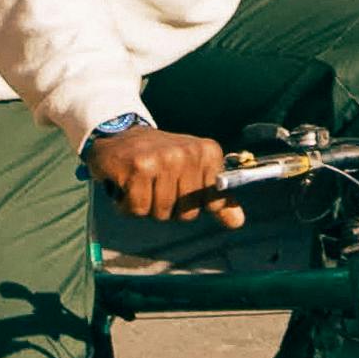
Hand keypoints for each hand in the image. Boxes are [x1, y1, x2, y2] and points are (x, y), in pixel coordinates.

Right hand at [88, 121, 240, 225]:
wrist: (121, 135)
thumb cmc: (160, 158)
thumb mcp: (194, 172)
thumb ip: (215, 198)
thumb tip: (237, 222)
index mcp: (209, 153)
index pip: (211, 204)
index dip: (191, 204)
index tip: (179, 185)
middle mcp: (188, 153)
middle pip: (185, 214)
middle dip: (167, 207)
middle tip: (156, 184)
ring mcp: (163, 159)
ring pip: (160, 213)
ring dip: (146, 206)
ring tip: (140, 183)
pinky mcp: (138, 167)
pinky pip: (137, 209)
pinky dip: (127, 205)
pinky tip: (126, 185)